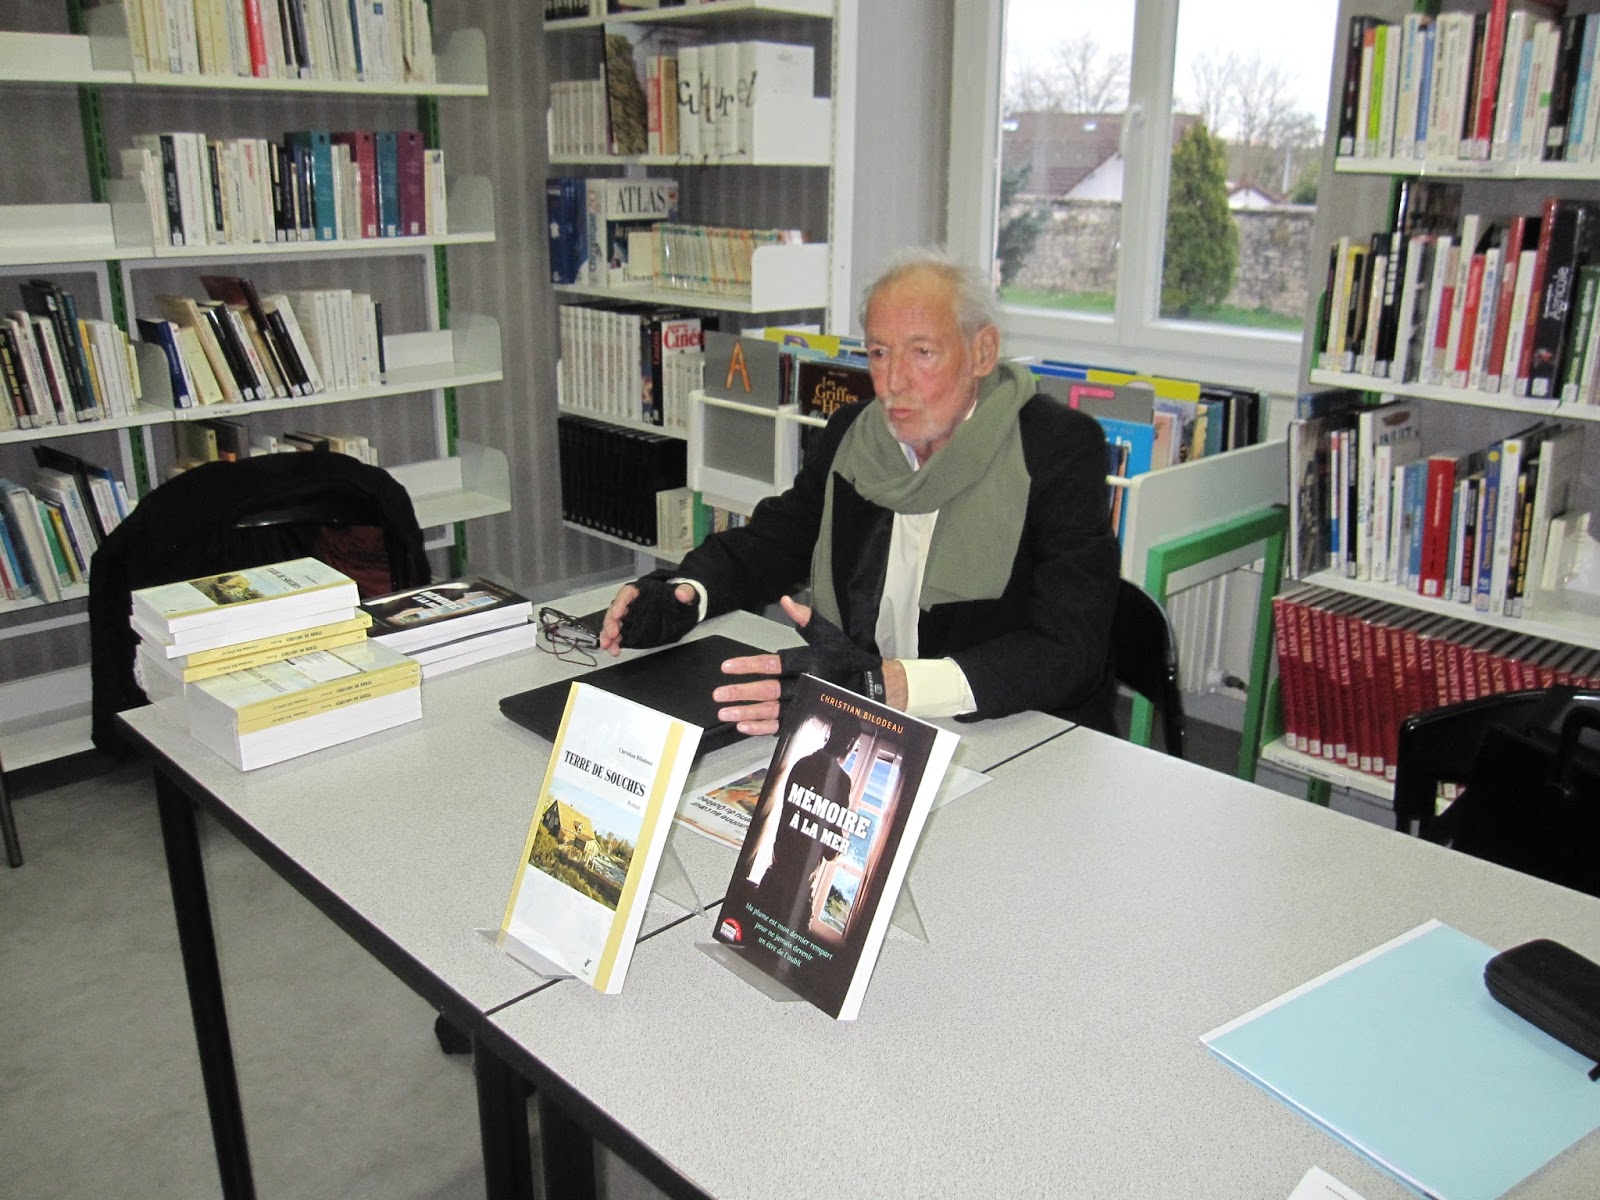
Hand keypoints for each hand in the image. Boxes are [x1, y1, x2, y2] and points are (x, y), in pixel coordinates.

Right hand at [599, 576, 697, 655]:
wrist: (685, 606)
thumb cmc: (682, 595)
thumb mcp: (688, 591)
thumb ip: (686, 591)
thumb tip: (681, 593)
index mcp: (642, 591)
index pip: (627, 593)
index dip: (620, 603)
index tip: (617, 614)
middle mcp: (632, 603)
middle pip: (616, 610)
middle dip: (611, 623)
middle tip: (612, 635)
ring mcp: (632, 617)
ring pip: (615, 624)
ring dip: (609, 636)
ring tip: (608, 647)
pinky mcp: (634, 629)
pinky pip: (621, 635)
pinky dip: (616, 643)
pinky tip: (615, 650)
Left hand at [713, 596, 883, 735]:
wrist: (872, 689)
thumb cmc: (847, 660)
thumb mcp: (829, 635)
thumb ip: (806, 619)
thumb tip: (786, 600)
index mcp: (810, 662)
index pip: (774, 663)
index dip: (749, 665)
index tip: (726, 667)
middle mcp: (807, 686)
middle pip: (769, 691)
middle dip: (742, 693)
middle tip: (718, 695)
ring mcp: (806, 707)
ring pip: (772, 713)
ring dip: (746, 713)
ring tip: (724, 713)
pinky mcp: (807, 722)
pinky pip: (782, 728)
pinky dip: (762, 729)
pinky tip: (744, 727)